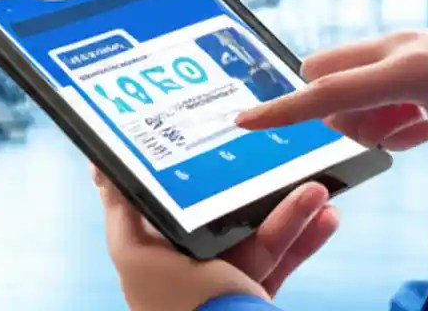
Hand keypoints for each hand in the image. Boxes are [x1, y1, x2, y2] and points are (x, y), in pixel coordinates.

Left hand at [95, 168, 337, 310]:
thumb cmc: (174, 302)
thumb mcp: (134, 251)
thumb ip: (122, 209)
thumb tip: (99, 167)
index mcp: (154, 246)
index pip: (162, 197)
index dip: (175, 166)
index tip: (198, 133)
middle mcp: (187, 258)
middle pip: (222, 209)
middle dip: (253, 184)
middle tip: (278, 157)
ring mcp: (224, 277)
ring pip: (260, 232)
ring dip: (290, 209)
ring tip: (318, 186)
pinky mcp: (253, 293)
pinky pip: (282, 258)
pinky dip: (304, 239)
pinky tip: (328, 216)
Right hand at [236, 30, 427, 150]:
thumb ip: (403, 133)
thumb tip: (374, 137)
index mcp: (409, 68)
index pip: (329, 92)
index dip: (282, 109)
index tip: (245, 121)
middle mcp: (400, 48)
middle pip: (318, 74)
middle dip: (333, 111)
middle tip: (388, 127)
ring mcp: (406, 43)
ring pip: (344, 82)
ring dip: (370, 114)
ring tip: (419, 121)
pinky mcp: (413, 48)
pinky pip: (374, 80)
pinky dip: (392, 110)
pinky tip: (425, 117)